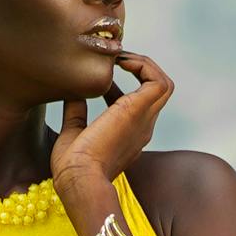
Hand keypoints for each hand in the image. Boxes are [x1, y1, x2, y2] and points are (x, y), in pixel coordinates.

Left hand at [52, 50, 173, 192]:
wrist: (79, 178)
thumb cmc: (73, 166)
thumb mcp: (72, 132)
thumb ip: (76, 112)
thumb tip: (72, 93)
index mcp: (127, 137)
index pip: (133, 106)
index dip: (117, 87)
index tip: (99, 78)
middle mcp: (141, 128)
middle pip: (155, 92)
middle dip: (138, 69)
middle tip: (114, 60)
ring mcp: (144, 120)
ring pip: (162, 84)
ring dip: (144, 65)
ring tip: (120, 57)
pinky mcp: (140, 111)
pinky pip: (158, 81)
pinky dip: (143, 66)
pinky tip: (120, 62)